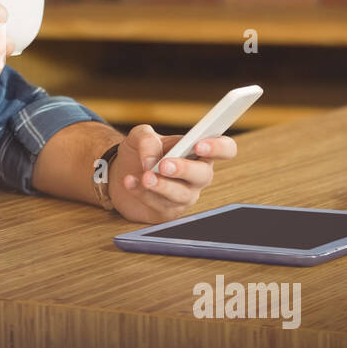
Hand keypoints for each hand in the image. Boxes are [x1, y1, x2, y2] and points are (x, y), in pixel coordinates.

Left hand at [108, 124, 237, 223]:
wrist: (121, 173)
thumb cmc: (140, 152)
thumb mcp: (140, 136)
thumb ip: (147, 139)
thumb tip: (151, 158)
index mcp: (199, 151)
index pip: (225, 149)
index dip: (218, 147)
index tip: (199, 145)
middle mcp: (197, 175)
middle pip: (204, 175)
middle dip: (185, 169)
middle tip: (164, 165)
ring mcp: (185, 195)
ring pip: (182, 195)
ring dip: (162, 185)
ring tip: (146, 177)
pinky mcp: (168, 212)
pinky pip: (159, 205)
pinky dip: (142, 193)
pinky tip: (130, 181)